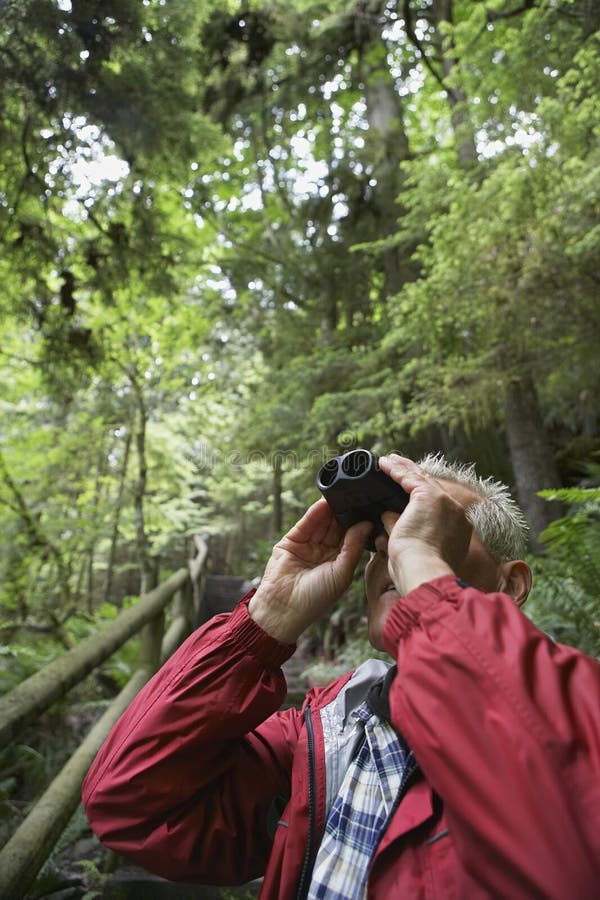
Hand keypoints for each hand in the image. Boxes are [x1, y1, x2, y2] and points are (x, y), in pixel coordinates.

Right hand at [248, 499, 371, 642]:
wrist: (283, 608)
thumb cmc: (316, 599)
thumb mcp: (341, 572)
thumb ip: (353, 547)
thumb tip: (366, 524)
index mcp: (340, 562)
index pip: (352, 537)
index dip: (360, 523)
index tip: (371, 507)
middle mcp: (325, 552)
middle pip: (337, 527)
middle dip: (346, 512)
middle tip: (358, 495)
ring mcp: (308, 545)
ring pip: (323, 522)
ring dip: (331, 509)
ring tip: (343, 494)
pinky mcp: (292, 540)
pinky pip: (306, 523)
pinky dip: (315, 513)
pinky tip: (324, 502)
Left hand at [378, 454, 472, 595]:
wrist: (422, 571)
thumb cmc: (417, 570)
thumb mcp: (411, 547)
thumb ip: (401, 528)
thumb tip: (386, 515)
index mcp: (458, 530)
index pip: (438, 506)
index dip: (421, 495)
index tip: (407, 490)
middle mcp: (456, 514)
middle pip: (432, 488)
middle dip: (413, 477)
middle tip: (399, 466)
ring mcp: (446, 503)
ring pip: (421, 479)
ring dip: (403, 468)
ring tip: (389, 460)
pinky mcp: (429, 497)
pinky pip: (410, 478)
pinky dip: (396, 470)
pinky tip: (384, 464)